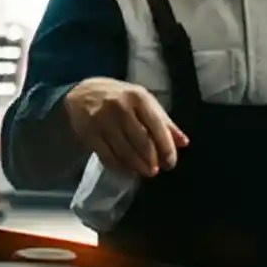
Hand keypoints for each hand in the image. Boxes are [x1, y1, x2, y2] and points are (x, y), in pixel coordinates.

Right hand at [64, 77, 188, 176]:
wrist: (82, 94)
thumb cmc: (120, 98)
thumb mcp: (144, 101)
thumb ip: (164, 122)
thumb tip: (184, 142)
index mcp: (138, 98)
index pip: (157, 127)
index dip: (166, 148)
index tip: (170, 162)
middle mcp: (120, 108)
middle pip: (141, 142)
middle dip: (152, 160)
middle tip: (156, 170)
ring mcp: (103, 122)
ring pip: (125, 152)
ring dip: (138, 166)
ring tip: (145, 172)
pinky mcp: (89, 135)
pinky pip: (108, 157)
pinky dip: (120, 167)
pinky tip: (128, 170)